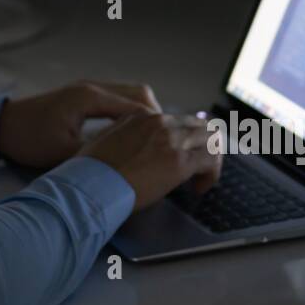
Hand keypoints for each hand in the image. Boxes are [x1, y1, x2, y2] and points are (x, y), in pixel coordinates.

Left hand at [0, 80, 161, 169]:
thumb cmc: (27, 138)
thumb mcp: (63, 153)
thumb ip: (96, 155)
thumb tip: (127, 165)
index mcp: (90, 98)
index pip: (138, 106)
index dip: (158, 126)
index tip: (171, 145)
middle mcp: (92, 88)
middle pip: (140, 93)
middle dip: (157, 117)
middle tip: (167, 142)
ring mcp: (87, 90)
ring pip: (130, 94)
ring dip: (145, 114)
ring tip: (154, 140)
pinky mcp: (82, 97)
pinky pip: (117, 100)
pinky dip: (130, 114)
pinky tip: (133, 134)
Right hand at [78, 112, 222, 211]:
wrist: (92, 185)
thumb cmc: (93, 171)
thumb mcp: (106, 140)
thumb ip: (126, 135)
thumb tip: (139, 146)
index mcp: (142, 116)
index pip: (178, 120)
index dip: (185, 140)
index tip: (180, 156)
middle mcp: (159, 122)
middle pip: (200, 125)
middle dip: (205, 145)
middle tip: (200, 166)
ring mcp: (171, 140)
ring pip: (211, 140)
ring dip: (211, 159)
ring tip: (202, 178)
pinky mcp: (180, 162)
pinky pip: (211, 161)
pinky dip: (211, 175)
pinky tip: (200, 188)